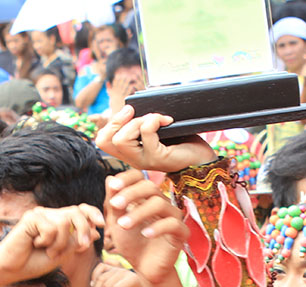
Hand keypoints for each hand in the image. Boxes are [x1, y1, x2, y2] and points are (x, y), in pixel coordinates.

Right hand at [0, 204, 104, 279]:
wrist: (13, 269)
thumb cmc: (36, 262)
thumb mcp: (63, 254)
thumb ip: (77, 242)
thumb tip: (97, 231)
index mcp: (59, 222)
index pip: (79, 210)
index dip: (92, 213)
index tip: (102, 223)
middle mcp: (51, 215)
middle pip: (76, 212)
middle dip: (83, 230)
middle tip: (83, 246)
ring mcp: (41, 214)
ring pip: (64, 223)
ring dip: (61, 243)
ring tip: (49, 252)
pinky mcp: (32, 217)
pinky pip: (51, 228)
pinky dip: (47, 241)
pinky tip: (34, 244)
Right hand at [96, 105, 216, 172]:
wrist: (203, 159)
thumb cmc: (182, 142)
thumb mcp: (156, 129)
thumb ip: (140, 121)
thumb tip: (129, 106)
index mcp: (131, 153)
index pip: (102, 141)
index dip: (110, 123)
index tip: (129, 111)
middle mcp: (134, 160)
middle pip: (105, 140)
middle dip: (121, 120)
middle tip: (143, 115)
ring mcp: (144, 161)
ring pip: (122, 139)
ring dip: (139, 121)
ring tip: (158, 120)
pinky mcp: (158, 158)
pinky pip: (146, 132)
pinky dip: (155, 119)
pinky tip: (168, 121)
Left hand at [104, 169, 186, 286]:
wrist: (145, 268)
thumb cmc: (131, 244)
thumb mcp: (116, 223)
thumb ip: (114, 203)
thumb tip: (109, 178)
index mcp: (146, 198)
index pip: (141, 177)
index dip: (127, 179)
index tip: (113, 187)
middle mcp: (162, 203)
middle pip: (150, 186)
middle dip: (131, 194)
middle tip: (115, 205)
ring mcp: (173, 217)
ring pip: (160, 203)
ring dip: (139, 212)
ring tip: (123, 225)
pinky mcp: (181, 233)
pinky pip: (173, 224)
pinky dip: (157, 227)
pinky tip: (145, 234)